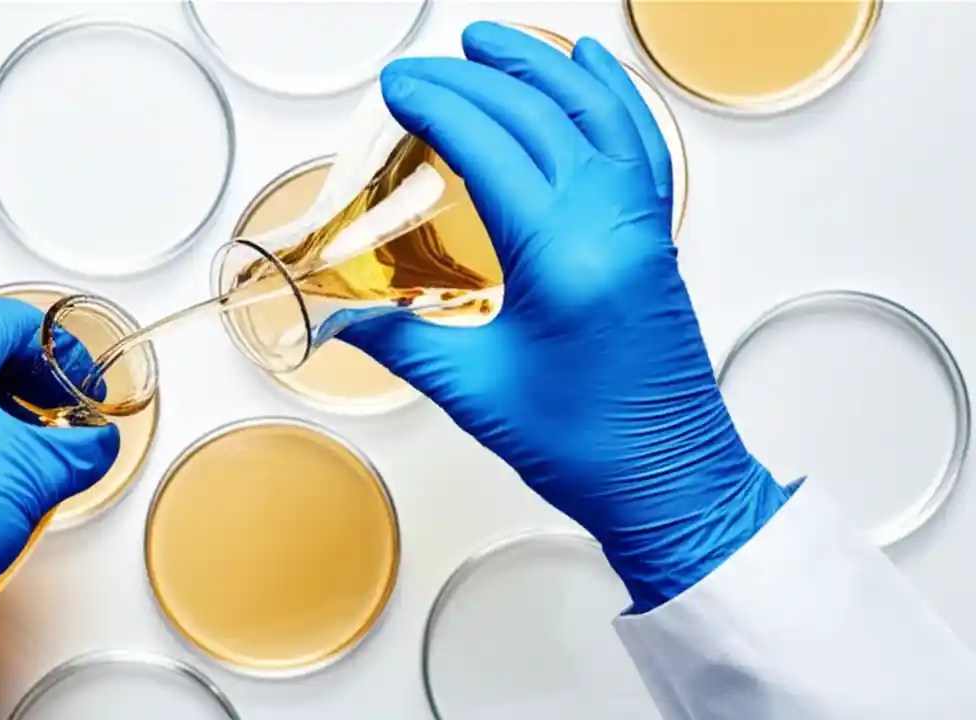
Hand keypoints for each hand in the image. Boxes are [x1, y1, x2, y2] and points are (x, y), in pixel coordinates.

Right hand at [341, 23, 788, 611]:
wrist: (671, 484)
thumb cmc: (591, 448)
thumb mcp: (476, 392)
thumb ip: (403, 343)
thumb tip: (347, 321)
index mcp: (561, 256)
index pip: (491, 145)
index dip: (438, 105)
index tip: (399, 88)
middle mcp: (610, 224)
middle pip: (538, 114)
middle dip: (473, 77)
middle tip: (422, 69)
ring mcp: (641, 225)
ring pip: (595, 112)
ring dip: (542, 66)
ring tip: (494, 41)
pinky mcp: (655, 237)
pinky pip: (639, 141)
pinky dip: (611, 95)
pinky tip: (589, 71)